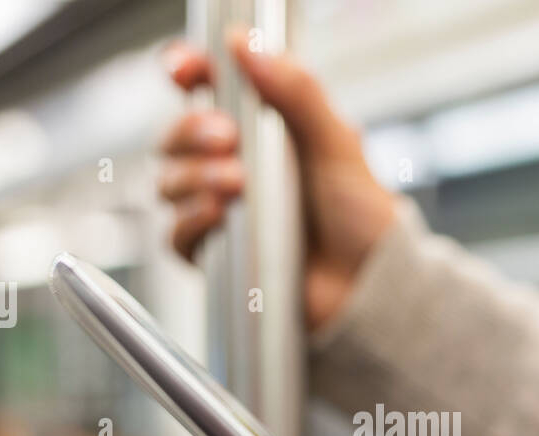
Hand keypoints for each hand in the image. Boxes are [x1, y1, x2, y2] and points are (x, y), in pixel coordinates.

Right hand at [159, 31, 397, 331]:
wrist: (369, 286)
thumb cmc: (362, 218)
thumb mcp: (337, 145)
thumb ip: (296, 93)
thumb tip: (246, 45)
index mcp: (259, 130)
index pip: (204, 90)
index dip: (186, 72)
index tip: (187, 69)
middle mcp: (233, 167)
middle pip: (173, 136)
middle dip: (190, 131)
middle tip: (228, 139)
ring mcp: (220, 212)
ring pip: (169, 183)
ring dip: (194, 177)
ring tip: (237, 185)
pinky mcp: (216, 257)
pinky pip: (175, 235)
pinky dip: (190, 221)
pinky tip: (220, 216)